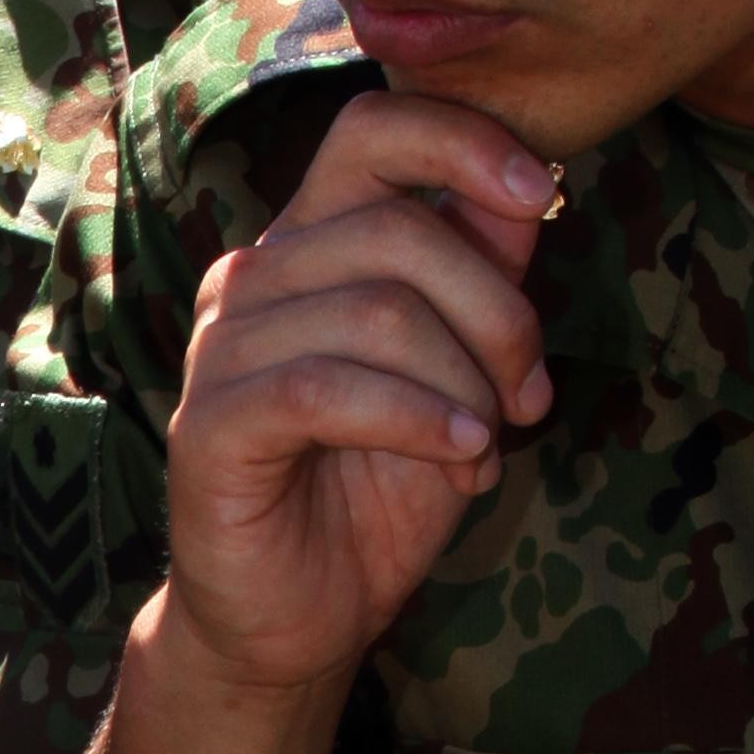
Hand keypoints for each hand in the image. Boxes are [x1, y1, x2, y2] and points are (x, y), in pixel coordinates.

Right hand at [161, 91, 560, 697]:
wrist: (297, 621)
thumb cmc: (372, 494)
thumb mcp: (457, 376)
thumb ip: (481, 280)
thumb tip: (529, 186)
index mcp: (309, 245)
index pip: (372, 131)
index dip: (463, 142)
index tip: (543, 194)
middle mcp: (255, 277)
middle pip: (398, 230)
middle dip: (498, 314)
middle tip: (528, 399)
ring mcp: (222, 348)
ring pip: (376, 311)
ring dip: (463, 387)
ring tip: (482, 451)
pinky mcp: (210, 423)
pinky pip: (326, 389)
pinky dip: (418, 421)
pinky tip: (462, 461)